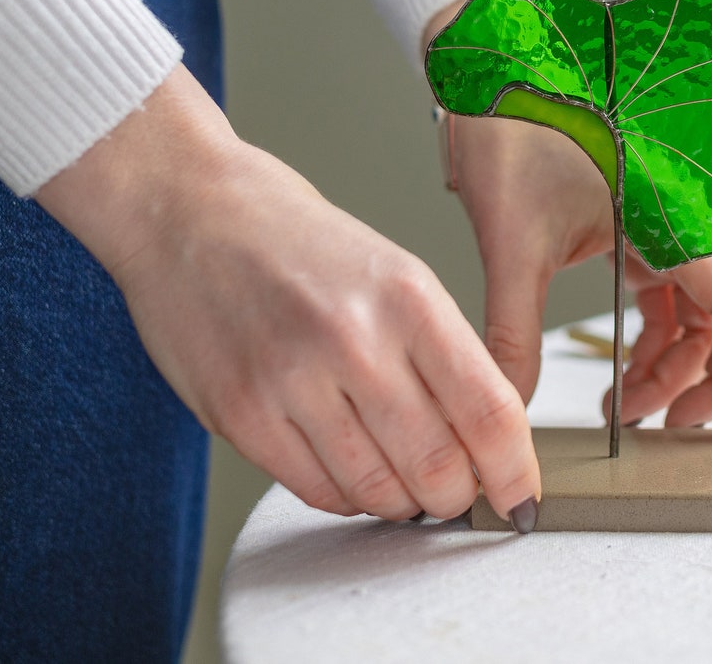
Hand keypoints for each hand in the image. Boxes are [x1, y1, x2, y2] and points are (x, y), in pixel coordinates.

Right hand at [36, 66, 540, 524]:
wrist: (191, 210)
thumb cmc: (298, 241)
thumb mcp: (394, 273)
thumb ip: (441, 353)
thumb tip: (487, 439)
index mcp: (409, 297)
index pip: (490, 411)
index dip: (514, 472)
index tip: (520, 496)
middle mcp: (355, 339)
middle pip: (439, 467)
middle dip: (457, 497)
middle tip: (456, 490)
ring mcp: (293, 381)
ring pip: (378, 491)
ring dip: (401, 500)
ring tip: (401, 477)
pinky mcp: (241, 415)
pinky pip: (316, 491)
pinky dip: (346, 494)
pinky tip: (349, 466)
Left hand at [448, 111, 711, 449]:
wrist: (499, 75)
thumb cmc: (515, 129)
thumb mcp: (513, 241)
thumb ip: (513, 332)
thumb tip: (509, 402)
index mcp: (678, 212)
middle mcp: (689, 218)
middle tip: (666, 431)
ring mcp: (673, 222)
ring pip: (706, 316)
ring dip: (676, 370)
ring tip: (624, 409)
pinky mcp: (649, 226)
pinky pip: (676, 299)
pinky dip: (657, 344)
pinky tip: (623, 376)